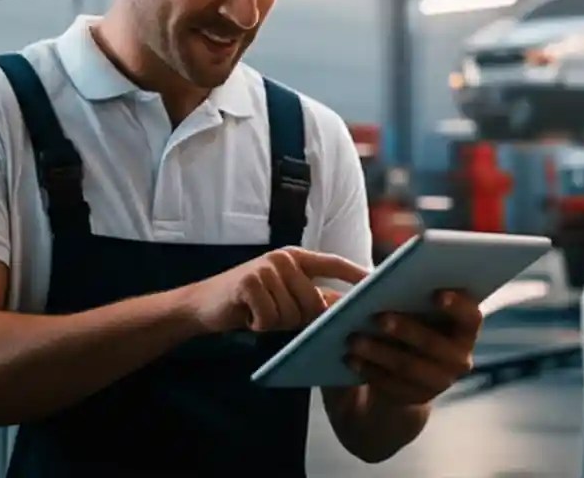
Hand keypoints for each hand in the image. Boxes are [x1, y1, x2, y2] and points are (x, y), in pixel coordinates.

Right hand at [185, 247, 367, 333]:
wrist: (204, 304)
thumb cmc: (250, 303)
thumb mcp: (285, 297)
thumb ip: (313, 298)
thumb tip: (348, 308)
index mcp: (296, 258)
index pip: (333, 263)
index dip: (356, 273)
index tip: (379, 283)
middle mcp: (283, 257)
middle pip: (313, 302)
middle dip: (298, 319)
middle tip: (274, 315)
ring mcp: (265, 267)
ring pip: (291, 313)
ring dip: (275, 324)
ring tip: (258, 313)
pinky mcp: (249, 282)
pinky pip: (270, 318)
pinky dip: (259, 325)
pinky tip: (248, 316)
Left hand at [344, 290, 482, 405]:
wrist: (408, 372)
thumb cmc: (412, 322)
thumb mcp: (416, 308)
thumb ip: (413, 293)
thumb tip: (384, 278)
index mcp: (466, 329)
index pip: (472, 316)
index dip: (458, 305)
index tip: (436, 292)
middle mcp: (460, 358)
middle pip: (433, 344)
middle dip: (405, 329)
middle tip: (377, 315)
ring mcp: (440, 382)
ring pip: (408, 367)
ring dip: (378, 351)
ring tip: (352, 338)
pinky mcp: (416, 398)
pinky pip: (392, 385)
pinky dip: (369, 370)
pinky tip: (350, 359)